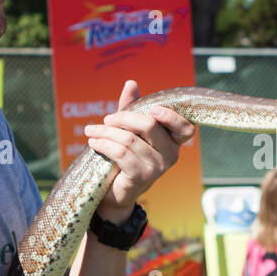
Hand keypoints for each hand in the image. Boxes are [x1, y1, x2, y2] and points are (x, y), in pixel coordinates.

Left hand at [83, 80, 194, 219]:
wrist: (113, 192)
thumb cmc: (124, 157)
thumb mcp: (129, 129)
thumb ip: (132, 107)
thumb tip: (131, 83)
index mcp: (173, 142)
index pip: (185, 128)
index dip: (172, 117)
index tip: (153, 109)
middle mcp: (171, 155)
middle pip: (149, 125)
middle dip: (123, 117)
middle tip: (106, 120)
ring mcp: (157, 168)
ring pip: (129, 139)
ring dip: (105, 132)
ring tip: (91, 131)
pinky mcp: (141, 177)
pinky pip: (121, 153)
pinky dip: (103, 145)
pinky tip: (93, 143)